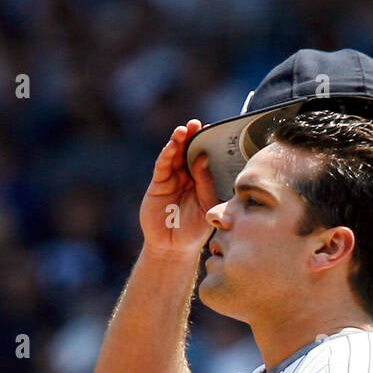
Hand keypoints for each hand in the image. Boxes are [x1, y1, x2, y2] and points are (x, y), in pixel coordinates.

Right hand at [140, 119, 218, 257]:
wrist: (173, 248)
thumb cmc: (194, 231)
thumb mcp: (206, 206)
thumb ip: (207, 184)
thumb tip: (205, 158)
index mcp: (201, 181)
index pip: (204, 158)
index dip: (208, 143)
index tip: (214, 130)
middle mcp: (186, 177)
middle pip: (188, 151)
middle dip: (192, 136)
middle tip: (198, 124)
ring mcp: (171, 179)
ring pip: (175, 155)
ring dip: (178, 141)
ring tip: (184, 130)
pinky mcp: (158, 184)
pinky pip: (162, 166)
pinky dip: (167, 155)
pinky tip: (172, 146)